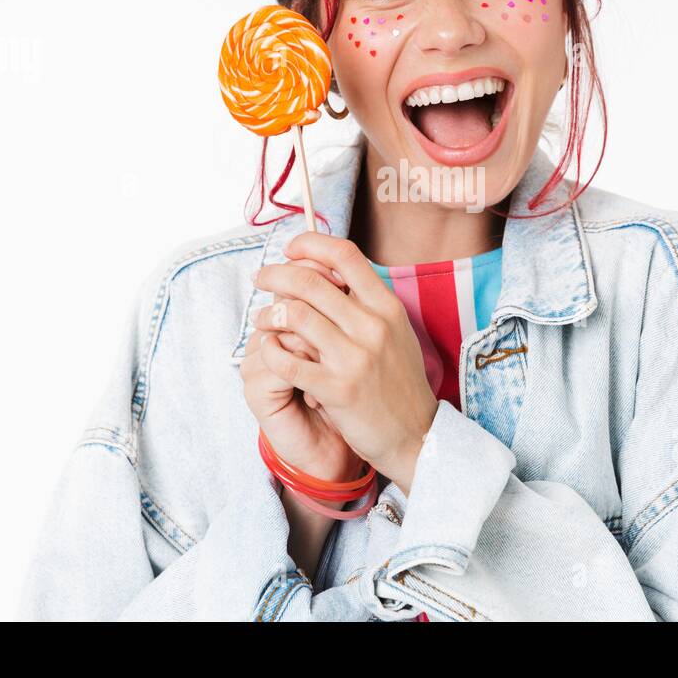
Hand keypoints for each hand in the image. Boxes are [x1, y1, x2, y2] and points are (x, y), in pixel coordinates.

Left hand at [252, 233, 438, 495]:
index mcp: (387, 307)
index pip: (345, 255)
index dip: (312, 243)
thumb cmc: (399, 383)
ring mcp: (355, 358)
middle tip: (261, 278)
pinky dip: (271, 351)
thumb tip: (329, 270)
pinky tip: (268, 350)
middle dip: (276, 274)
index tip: (292, 249)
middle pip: (311, 281)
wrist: (416, 434)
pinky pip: (288, 361)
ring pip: (295, 315)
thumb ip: (366, 302)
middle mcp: (373, 326)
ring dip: (269, 313)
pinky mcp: (337, 389)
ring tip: (263, 319)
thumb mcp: (396, 332)